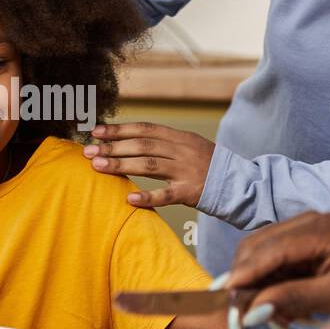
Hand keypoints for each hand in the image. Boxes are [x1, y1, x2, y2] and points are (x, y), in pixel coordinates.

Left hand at [85, 122, 214, 207]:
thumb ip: (164, 143)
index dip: (120, 129)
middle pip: (142, 146)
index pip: (145, 129)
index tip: (96, 131)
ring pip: (149, 165)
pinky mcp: (191, 192)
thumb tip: (129, 141)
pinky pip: (166, 195)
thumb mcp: (189, 146)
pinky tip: (129, 198)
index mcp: (180, 137)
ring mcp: (187, 171)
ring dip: (121, 165)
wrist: (241, 184)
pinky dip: (147, 197)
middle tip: (88, 151)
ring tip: (98, 167)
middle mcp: (182, 151)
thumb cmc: (208, 166)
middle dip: (113, 147)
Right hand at [226, 212, 329, 328]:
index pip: (270, 248)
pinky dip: (270, 288)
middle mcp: (310, 222)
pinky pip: (272, 265)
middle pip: (256, 247)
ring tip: (274, 318)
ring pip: (259, 256)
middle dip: (246, 281)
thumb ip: (294, 298)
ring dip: (257, 287)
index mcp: (323, 228)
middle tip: (241, 316)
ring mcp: (305, 233)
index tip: (224, 296)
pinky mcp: (303, 247)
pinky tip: (285, 310)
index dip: (244, 272)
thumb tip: (252, 307)